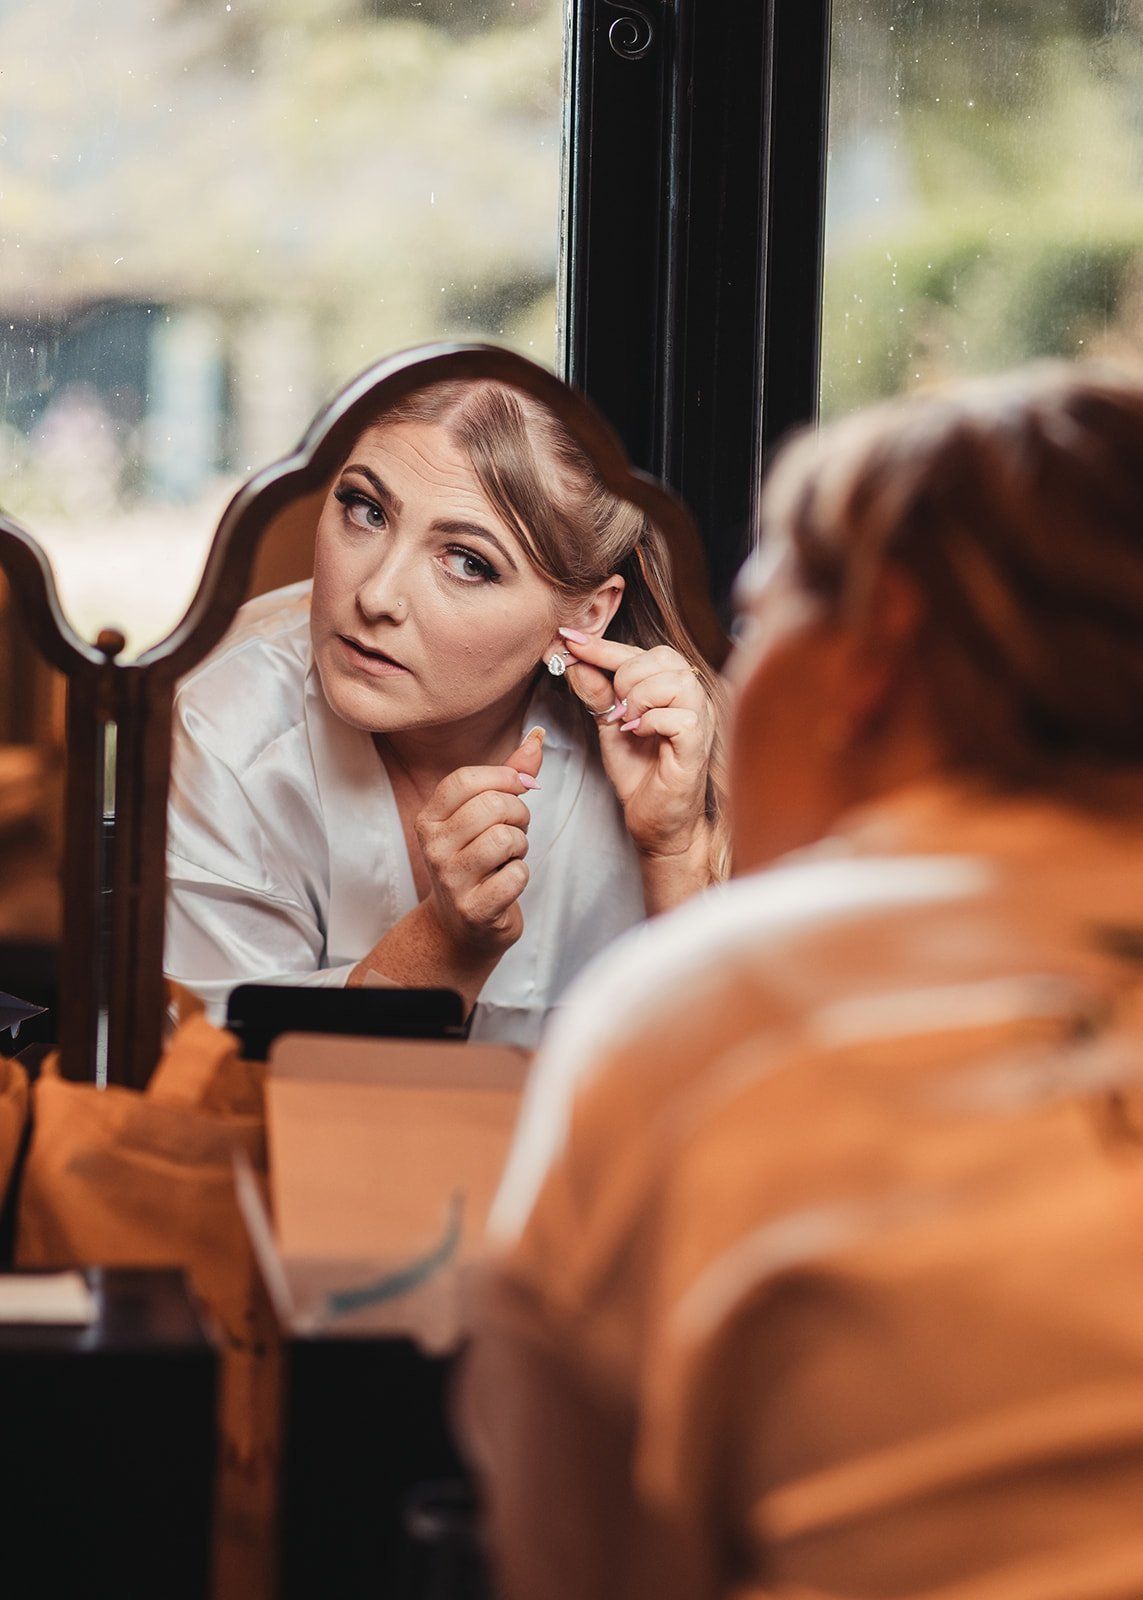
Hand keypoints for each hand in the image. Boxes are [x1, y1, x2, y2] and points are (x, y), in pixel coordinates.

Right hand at [414, 728, 543, 960]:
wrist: (462, 927)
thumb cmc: (478, 861)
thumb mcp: (484, 816)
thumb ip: (509, 775)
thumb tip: (538, 736)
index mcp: (429, 818)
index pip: (464, 780)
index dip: (502, 777)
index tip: (519, 788)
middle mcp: (433, 847)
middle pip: (492, 806)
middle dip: (519, 815)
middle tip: (514, 831)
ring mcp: (450, 880)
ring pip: (506, 839)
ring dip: (521, 846)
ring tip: (508, 857)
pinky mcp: (474, 910)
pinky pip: (516, 876)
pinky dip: (522, 876)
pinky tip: (507, 883)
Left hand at [558, 629, 714, 857]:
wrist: (654, 820)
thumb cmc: (639, 773)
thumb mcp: (608, 725)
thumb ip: (596, 692)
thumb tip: (575, 660)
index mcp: (671, 687)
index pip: (640, 652)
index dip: (602, 645)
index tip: (568, 639)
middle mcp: (692, 697)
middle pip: (662, 657)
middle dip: (626, 677)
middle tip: (616, 708)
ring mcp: (701, 719)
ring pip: (675, 681)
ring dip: (640, 699)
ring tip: (629, 722)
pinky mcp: (699, 745)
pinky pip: (679, 717)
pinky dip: (651, 723)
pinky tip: (640, 736)